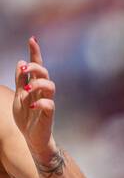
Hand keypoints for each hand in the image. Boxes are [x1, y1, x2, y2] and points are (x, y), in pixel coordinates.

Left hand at [13, 36, 56, 161]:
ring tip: (27, 90)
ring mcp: (47, 103)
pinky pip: (50, 105)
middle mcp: (42, 92)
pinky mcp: (48, 115)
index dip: (35, 53)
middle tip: (24, 69)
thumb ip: (20, 80)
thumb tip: (20, 62)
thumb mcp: (18, 96)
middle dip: (35, 67)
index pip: (37, 66)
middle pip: (45, 73)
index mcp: (34, 86)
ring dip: (37, 84)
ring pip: (50, 86)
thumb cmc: (26, 117)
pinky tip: (32, 106)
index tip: (32, 39)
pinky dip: (40, 103)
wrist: (31, 138)